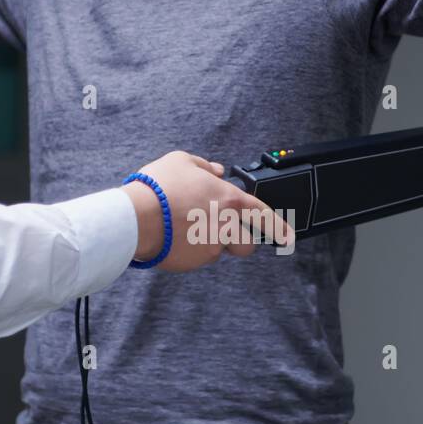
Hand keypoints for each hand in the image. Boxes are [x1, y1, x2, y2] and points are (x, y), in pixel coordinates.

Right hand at [122, 151, 291, 272]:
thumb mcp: (181, 160)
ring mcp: (211, 247)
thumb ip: (204, 165)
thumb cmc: (158, 186)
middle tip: (220, 233)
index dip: (278, 226)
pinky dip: (189, 251)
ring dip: (208, 245)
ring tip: (184, 231)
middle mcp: (226, 225)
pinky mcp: (194, 262)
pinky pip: (197, 259)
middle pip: (247, 244)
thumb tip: (217, 170)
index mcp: (229, 199)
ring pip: (218, 252)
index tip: (287, 236)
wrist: (135, 217)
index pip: (263, 215)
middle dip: (239, 241)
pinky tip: (172, 238)